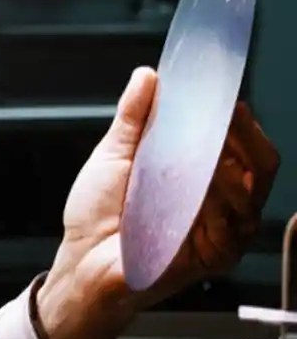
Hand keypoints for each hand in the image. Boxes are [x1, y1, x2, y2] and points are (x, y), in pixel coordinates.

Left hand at [36, 67, 280, 338]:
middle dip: (245, 136)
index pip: (241, 145)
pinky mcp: (213, 256)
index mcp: (201, 177)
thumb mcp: (114, 156)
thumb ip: (134, 117)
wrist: (80, 262)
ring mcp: (220, 231)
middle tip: (225, 114)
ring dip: (232, 165)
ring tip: (212, 144)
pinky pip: (233, 226)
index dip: (238, 119)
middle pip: (259, 166)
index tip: (224, 93)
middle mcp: (219, 204)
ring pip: (251, 192)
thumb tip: (147, 76)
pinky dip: (222, 200)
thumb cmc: (97, 217)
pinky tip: (208, 182)